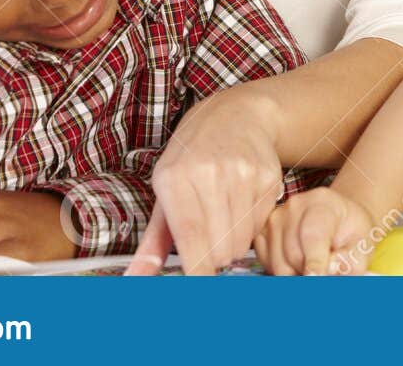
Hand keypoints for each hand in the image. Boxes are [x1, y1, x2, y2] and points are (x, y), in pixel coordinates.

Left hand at [126, 84, 285, 275]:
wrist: (235, 115)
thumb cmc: (192, 157)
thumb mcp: (165, 190)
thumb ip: (152, 243)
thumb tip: (134, 279)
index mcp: (175, 179)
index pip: (191, 238)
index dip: (198, 270)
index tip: (199, 285)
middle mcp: (209, 174)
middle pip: (220, 248)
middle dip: (214, 256)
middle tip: (208, 241)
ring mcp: (242, 174)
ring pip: (242, 241)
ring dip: (233, 242)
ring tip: (224, 218)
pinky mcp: (268, 177)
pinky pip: (260, 225)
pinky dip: (250, 226)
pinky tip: (241, 204)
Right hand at [252, 188, 374, 275]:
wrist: (337, 216)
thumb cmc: (350, 231)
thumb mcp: (362, 243)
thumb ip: (350, 260)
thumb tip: (328, 270)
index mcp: (323, 202)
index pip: (313, 235)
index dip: (314, 262)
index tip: (315, 279)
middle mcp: (294, 206)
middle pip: (295, 255)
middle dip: (310, 273)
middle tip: (326, 272)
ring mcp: (275, 217)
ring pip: (279, 264)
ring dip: (297, 275)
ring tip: (314, 264)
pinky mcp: (262, 231)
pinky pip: (268, 264)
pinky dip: (283, 271)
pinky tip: (298, 262)